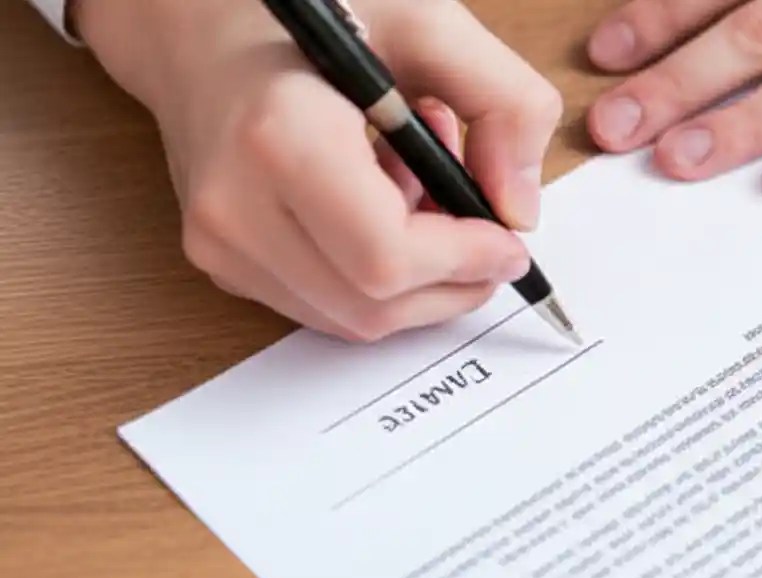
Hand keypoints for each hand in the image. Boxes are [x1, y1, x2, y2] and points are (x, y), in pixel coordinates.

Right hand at [76, 0, 562, 340]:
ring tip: (425, 201)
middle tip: (483, 229)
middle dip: (451, 282)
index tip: (508, 242)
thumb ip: (504, 105)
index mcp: (280, 138)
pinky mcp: (220, 263)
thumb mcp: (429, 24)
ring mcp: (218, 243)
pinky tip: (383, 212)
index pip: (386, 257)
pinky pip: (325, 306)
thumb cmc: (316, 15)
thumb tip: (520, 211)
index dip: (464, 261)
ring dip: (417, 283)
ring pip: (354, 320)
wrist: (198, 26)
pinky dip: (376, 282)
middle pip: (375, 305)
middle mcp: (234, 205)